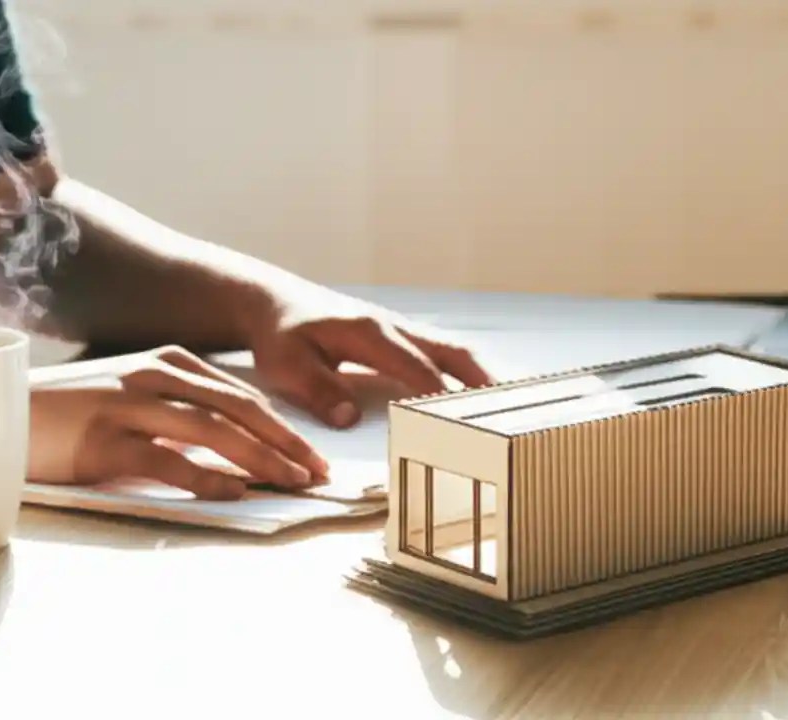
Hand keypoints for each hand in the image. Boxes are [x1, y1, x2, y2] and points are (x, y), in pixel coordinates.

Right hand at [28, 346, 328, 499]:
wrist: (3, 417)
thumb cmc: (73, 415)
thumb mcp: (134, 402)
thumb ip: (180, 414)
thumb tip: (234, 451)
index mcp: (166, 363)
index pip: (239, 395)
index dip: (280, 426)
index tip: (311, 455)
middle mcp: (153, 377)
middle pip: (236, 409)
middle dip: (283, 441)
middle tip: (316, 472)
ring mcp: (127, 406)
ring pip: (211, 429)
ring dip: (258, 458)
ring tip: (290, 482)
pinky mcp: (103, 440)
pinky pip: (165, 459)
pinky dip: (204, 476)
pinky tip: (233, 491)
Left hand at [246, 285, 494, 427]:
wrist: (274, 303)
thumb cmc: (281, 335)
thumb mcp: (287, 366)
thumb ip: (318, 391)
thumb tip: (349, 418)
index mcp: (371, 334)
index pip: (419, 370)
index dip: (444, 397)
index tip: (466, 423)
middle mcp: (393, 327)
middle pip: (452, 353)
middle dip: (484, 382)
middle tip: (513, 410)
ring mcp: (399, 328)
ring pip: (452, 350)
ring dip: (481, 375)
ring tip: (510, 404)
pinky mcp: (397, 334)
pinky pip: (440, 351)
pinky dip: (463, 369)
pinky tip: (477, 390)